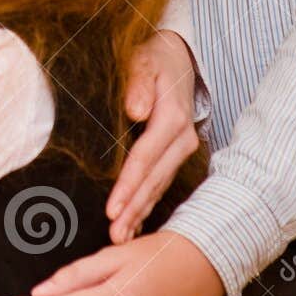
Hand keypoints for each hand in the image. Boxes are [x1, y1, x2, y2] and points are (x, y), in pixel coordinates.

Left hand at [105, 30, 201, 242]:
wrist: (177, 57)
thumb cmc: (154, 59)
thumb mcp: (143, 61)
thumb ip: (138, 83)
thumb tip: (135, 111)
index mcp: (172, 118)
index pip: (145, 159)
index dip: (128, 185)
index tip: (113, 209)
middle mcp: (182, 138)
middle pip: (153, 180)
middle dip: (134, 209)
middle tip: (115, 236)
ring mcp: (182, 148)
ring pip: (159, 186)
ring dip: (141, 212)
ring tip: (122, 238)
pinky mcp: (176, 153)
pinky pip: (161, 183)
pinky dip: (148, 204)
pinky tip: (136, 224)